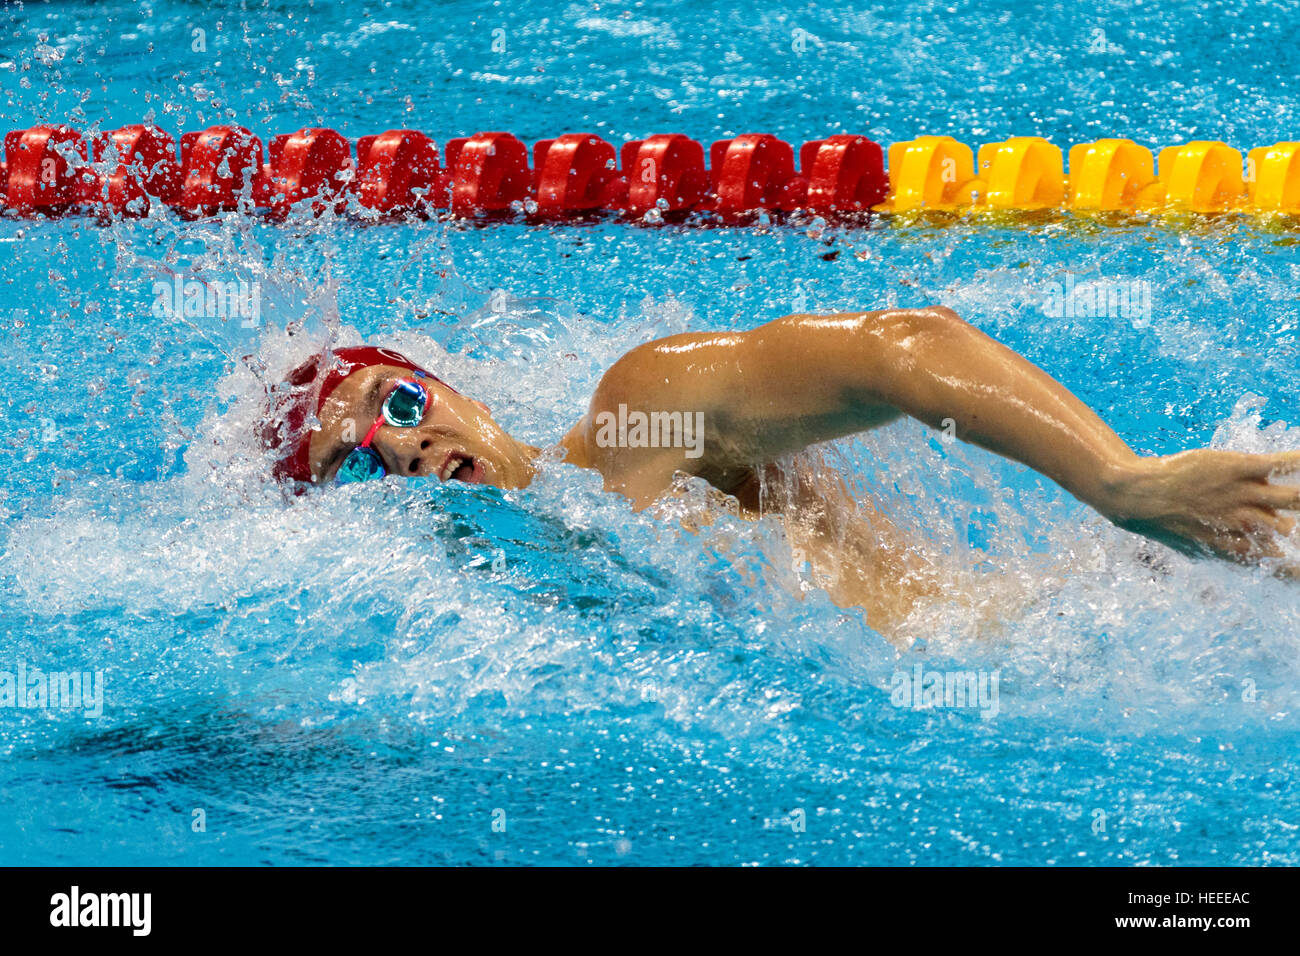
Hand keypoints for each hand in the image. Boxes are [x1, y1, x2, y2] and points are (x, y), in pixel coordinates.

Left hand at [1103, 449, 1299, 563]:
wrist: (1138, 496)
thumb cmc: (1171, 521)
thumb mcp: (1205, 549)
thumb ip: (1241, 554)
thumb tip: (1273, 560)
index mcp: (1241, 550)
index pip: (1287, 567)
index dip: (1297, 571)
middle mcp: (1248, 525)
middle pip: (1293, 530)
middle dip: (1299, 533)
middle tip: (1290, 528)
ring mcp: (1245, 495)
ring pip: (1297, 499)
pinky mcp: (1241, 468)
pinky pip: (1283, 464)